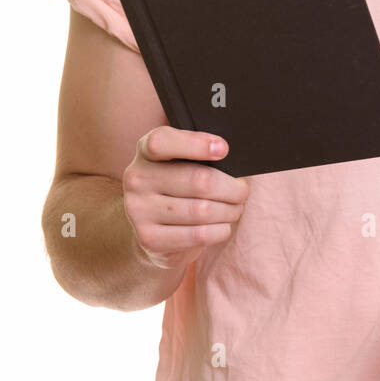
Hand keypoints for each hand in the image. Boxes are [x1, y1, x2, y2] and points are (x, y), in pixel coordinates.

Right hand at [122, 126, 250, 271]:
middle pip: (198, 180)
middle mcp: (136, 178)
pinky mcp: (149, 238)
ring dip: (229, 211)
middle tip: (242, 191)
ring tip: (234, 209)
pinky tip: (222, 226)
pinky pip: (198, 235)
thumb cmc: (179, 187)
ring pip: (202, 210)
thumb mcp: (182, 163)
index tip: (223, 149)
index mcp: (146, 151)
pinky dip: (220, 231)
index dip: (195, 144)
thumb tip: (236, 163)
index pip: (162, 142)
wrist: (155, 229)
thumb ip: (202, 155)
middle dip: (231, 188)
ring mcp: (138, 209)